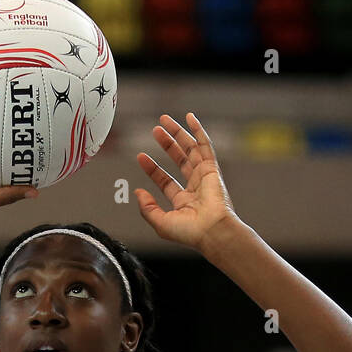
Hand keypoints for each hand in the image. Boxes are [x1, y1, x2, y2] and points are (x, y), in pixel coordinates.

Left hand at [135, 113, 237, 249]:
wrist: (212, 231)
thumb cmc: (190, 233)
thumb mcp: (160, 223)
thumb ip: (147, 208)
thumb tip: (138, 193)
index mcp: (183, 202)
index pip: (165, 180)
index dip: (152, 169)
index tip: (141, 157)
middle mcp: (195, 188)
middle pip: (179, 159)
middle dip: (167, 144)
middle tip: (155, 131)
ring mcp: (204, 177)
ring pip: (190, 149)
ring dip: (178, 133)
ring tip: (164, 121)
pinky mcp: (212, 169)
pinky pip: (205, 145)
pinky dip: (198, 131)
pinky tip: (190, 118)